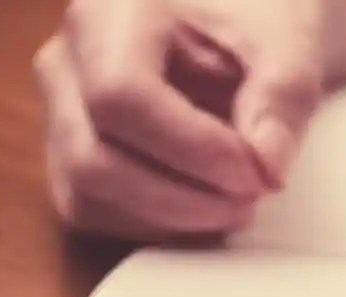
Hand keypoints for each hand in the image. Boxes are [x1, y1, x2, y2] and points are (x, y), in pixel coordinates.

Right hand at [34, 0, 322, 237]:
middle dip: (180, 199)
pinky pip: (93, 211)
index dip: (190, 151)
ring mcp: (59, 112)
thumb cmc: (253, 18)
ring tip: (236, 204)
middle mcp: (66, 63)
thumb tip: (267, 169)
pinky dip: (154, 226)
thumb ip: (282, 97)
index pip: (122, 97)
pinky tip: (206, 210)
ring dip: (168, 219)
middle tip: (251, 197)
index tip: (253, 174)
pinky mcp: (70, 155)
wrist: (235, 21)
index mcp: (110, 13)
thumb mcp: (286, 40)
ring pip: (87, 195)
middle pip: (93, 159)